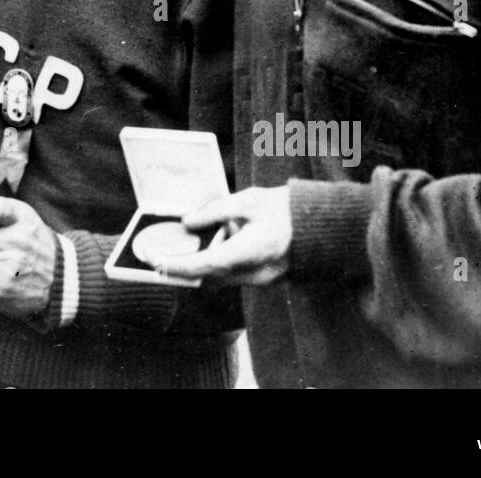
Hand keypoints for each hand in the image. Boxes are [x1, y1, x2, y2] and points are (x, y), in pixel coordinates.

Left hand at [155, 186, 292, 285]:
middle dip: (187, 267)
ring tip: (205, 240)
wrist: (322, 225)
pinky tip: (225, 241)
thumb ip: (215, 211)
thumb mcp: (248, 200)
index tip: (157, 264)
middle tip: (163, 257)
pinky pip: (235, 275)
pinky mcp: (265, 279)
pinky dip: (223, 262)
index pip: (205, 265)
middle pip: (209, 276)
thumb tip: (188, 221)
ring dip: (207, 262)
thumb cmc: (286, 209)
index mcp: (249, 251)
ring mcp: (261, 280)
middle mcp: (254, 273)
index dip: (178, 266)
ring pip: (221, 277)